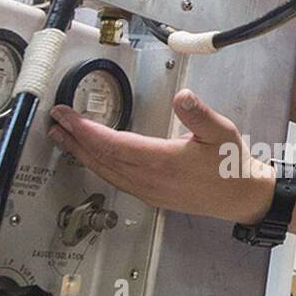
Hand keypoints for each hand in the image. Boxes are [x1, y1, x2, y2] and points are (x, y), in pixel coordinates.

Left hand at [47, 88, 275, 224]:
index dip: (87, 131)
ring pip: (106, 173)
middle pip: (102, 160)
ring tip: (63, 138)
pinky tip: (91, 157)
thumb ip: (200, 114)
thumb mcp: (222, 132)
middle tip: (54, 122)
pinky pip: (116, 181)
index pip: (114, 145)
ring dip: (82, 154)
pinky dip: (98, 166)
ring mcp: (148, 191)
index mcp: (163, 162)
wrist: (241, 198)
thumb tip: (183, 97)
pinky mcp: (150, 196)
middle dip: (75, 140)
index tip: (67, 116)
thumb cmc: (231, 164)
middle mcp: (150, 180)